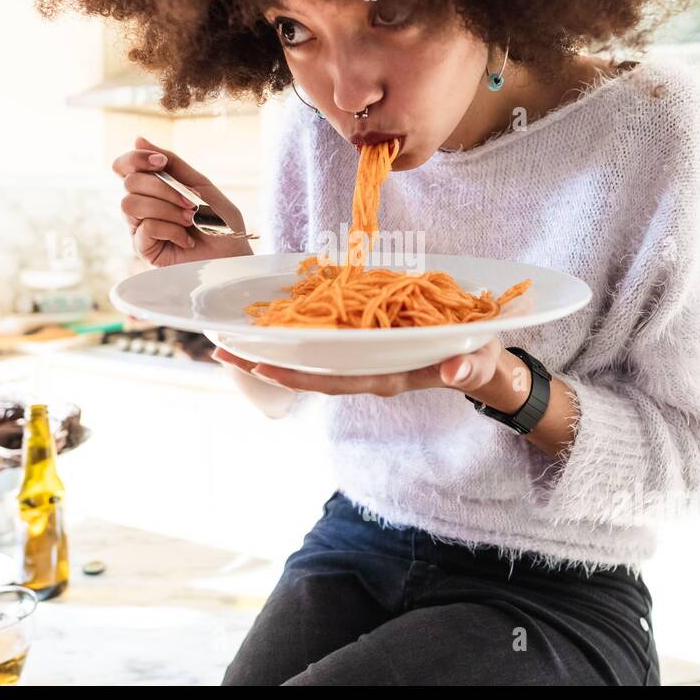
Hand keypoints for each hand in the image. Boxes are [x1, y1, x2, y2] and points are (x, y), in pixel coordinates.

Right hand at [112, 136, 252, 267]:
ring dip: (167, 209)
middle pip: (129, 183)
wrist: (233, 255)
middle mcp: (141, 206)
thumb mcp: (200, 185)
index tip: (162, 163)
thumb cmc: (220, 222)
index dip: (136, 159)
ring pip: (131, 205)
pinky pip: (145, 228)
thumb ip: (172, 163)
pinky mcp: (143, 249)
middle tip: (190, 203)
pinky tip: (187, 240)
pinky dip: (172, 230)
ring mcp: (139, 228)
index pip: (124, 167)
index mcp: (152, 188)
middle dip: (164, 189)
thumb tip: (137, 139)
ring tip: (189, 220)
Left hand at [210, 337, 507, 398]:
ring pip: (309, 358)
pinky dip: (292, 332)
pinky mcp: (363, 343)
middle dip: (265, 363)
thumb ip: (468, 368)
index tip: (260, 363)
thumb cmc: (479, 361)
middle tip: (220, 350)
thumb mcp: (479, 363)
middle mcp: (366, 369)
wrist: (480, 362)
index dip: (297, 373)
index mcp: (387, 376)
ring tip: (227, 339)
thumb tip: (454, 371)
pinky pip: (322, 342)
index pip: (334, 379)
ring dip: (269, 350)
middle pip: (308, 371)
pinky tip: (265, 320)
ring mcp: (362, 358)